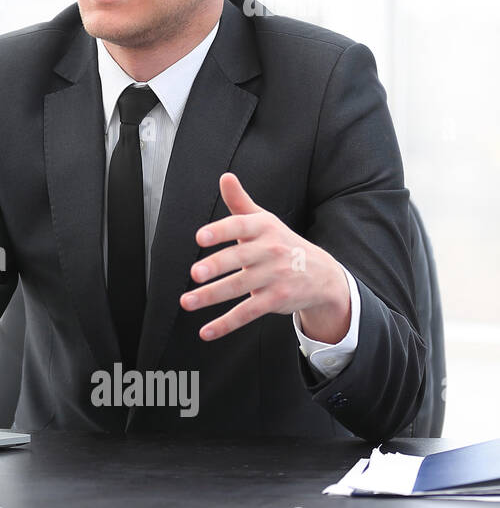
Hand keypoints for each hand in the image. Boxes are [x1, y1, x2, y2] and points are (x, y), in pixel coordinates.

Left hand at [180, 173, 350, 343]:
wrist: (322, 274)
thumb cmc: (281, 242)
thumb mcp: (264, 220)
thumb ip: (240, 202)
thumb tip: (225, 176)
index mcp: (263, 228)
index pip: (240, 226)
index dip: (221, 231)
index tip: (200, 237)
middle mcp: (269, 251)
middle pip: (239, 259)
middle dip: (217, 266)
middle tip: (194, 273)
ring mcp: (274, 277)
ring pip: (238, 287)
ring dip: (211, 296)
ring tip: (186, 301)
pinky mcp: (275, 300)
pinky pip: (247, 313)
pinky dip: (226, 323)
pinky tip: (205, 331)